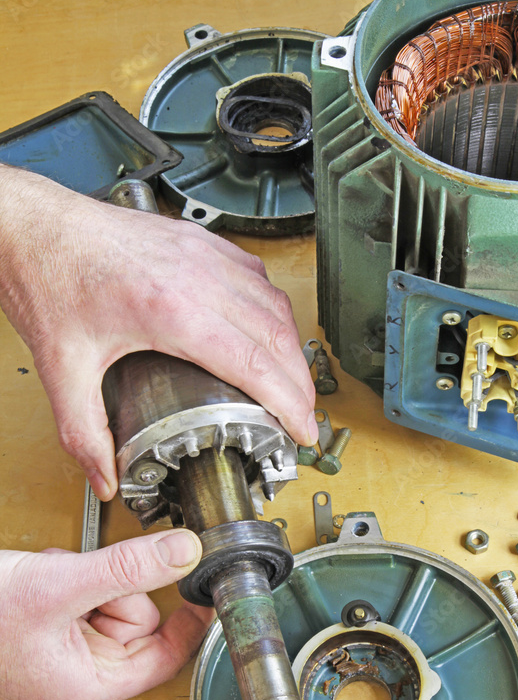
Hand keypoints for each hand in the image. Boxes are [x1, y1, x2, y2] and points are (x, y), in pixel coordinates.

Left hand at [0, 166, 317, 499]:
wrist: (32, 225)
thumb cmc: (48, 277)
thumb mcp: (63, 368)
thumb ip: (84, 432)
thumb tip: (104, 475)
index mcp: (171, 310)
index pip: (255, 365)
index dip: (290, 403)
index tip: (303, 428)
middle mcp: (197, 277)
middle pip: (278, 337)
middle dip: (301, 383)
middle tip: (304, 415)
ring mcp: (202, 254)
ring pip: (275, 304)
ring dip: (293, 347)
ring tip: (294, 381)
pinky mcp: (199, 240)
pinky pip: (256, 276)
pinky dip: (273, 310)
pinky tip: (268, 330)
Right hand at [0, 530, 212, 699]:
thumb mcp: (62, 587)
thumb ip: (129, 570)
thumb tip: (186, 554)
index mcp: (92, 688)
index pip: (168, 655)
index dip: (189, 617)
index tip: (206, 584)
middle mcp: (83, 677)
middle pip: (139, 622)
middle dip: (116, 587)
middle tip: (84, 578)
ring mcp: (65, 654)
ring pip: (112, 601)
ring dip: (88, 577)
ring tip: (53, 579)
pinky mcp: (50, 631)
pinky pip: (84, 595)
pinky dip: (68, 576)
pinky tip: (40, 578)